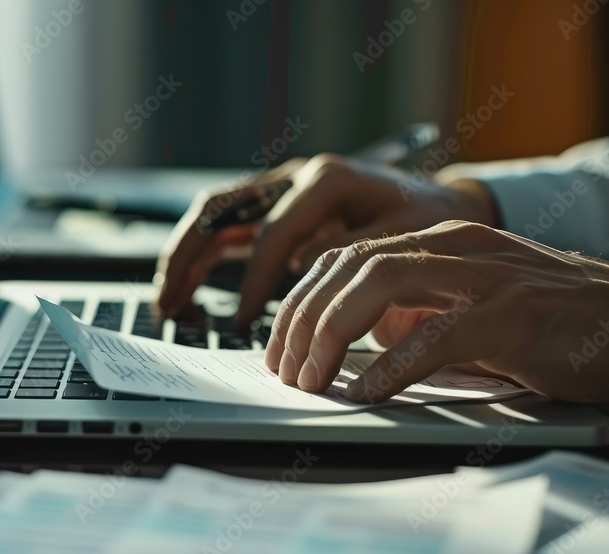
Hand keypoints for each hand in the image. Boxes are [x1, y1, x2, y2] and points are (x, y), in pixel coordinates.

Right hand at [155, 153, 498, 325]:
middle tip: (169, 302)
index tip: (245, 322)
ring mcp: (281, 188)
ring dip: (186, 257)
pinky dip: (204, 258)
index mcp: (325, 178)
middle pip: (222, 211)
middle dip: (189, 258)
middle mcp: (295, 176)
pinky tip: (188, 289)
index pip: (274, 234)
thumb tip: (302, 277)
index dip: (256, 281)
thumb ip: (351, 255)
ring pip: (215, 216)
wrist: (442, 200)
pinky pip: (229, 229)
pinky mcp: (277, 206)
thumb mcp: (402, 238)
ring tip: (167, 300)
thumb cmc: (426, 219)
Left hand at [267, 221, 608, 403]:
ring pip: (381, 283)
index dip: (302, 300)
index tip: (280, 343)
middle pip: (350, 265)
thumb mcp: (474, 305)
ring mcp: (485, 276)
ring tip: (311, 377)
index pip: (346, 258)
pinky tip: (366, 390)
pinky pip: (437, 335)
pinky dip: (392, 364)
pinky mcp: (514, 315)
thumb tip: (368, 340)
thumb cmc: (558, 319)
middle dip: (302, 317)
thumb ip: (420, 312)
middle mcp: (454, 249)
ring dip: (332, 333)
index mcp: (439, 244)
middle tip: (283, 367)